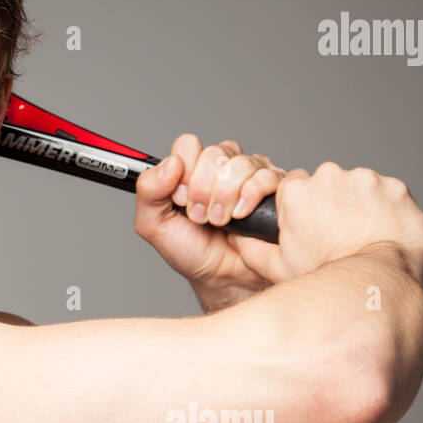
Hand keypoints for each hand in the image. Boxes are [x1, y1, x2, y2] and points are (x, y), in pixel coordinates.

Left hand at [134, 134, 307, 294]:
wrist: (223, 277)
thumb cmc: (191, 250)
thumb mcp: (154, 225)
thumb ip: (148, 191)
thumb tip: (170, 164)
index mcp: (192, 168)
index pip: (188, 145)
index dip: (184, 172)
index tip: (182, 199)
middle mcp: (221, 166)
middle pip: (215, 152)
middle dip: (204, 190)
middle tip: (201, 216)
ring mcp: (249, 175)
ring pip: (241, 163)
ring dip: (227, 196)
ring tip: (221, 221)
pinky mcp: (274, 187)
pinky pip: (268, 176)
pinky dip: (252, 195)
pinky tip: (242, 215)